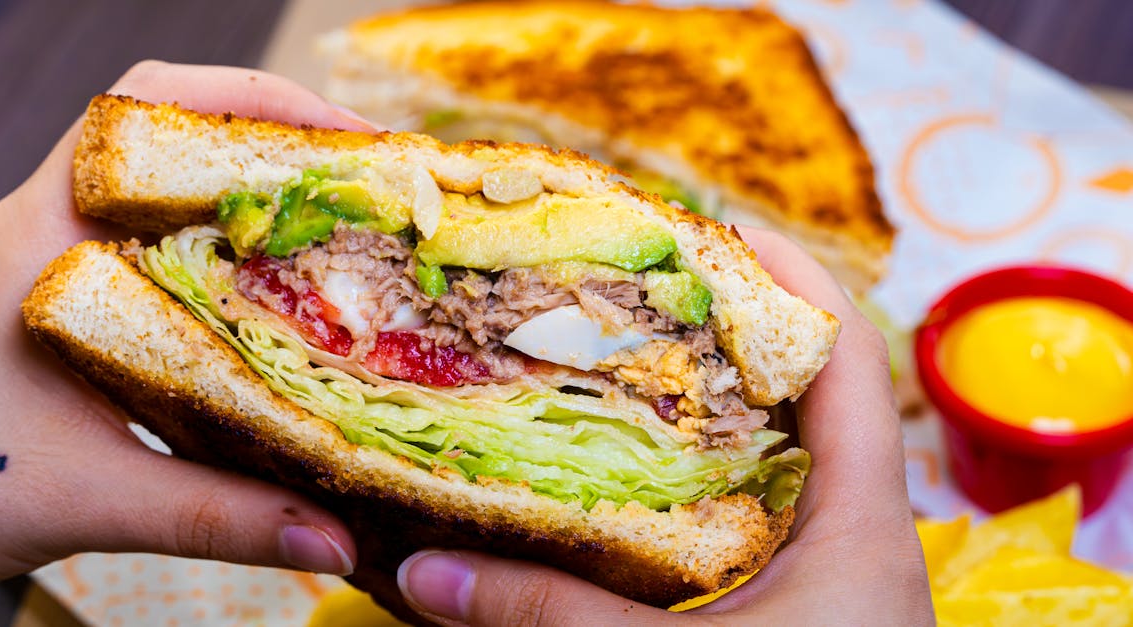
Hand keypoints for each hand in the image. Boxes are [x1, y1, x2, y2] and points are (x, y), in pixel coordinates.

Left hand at [0, 61, 374, 616]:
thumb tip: (335, 539)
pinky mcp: (92, 312)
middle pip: (187, 139)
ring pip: (189, 197)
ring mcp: (75, 268)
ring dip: (273, 198)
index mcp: (43, 234)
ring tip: (361, 228)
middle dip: (290, 149)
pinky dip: (251, 259)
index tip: (353, 142)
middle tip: (380, 186)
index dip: (257, 104)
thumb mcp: (85, 498)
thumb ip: (215, 517)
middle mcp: (60, 232)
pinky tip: (302, 300)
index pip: (148, 110)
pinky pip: (185, 257)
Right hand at [394, 228, 934, 624]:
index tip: (708, 230)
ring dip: (700, 418)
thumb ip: (554, 619)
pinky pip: (736, 527)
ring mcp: (820, 575)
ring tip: (620, 371)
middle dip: (723, 340)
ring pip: (765, 466)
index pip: (845, 356)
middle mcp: (852, 533)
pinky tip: (620, 493)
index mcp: (862, 519)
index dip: (788, 277)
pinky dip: (681, 495)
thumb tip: (423, 572)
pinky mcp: (786, 609)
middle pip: (801, 398)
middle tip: (631, 297)